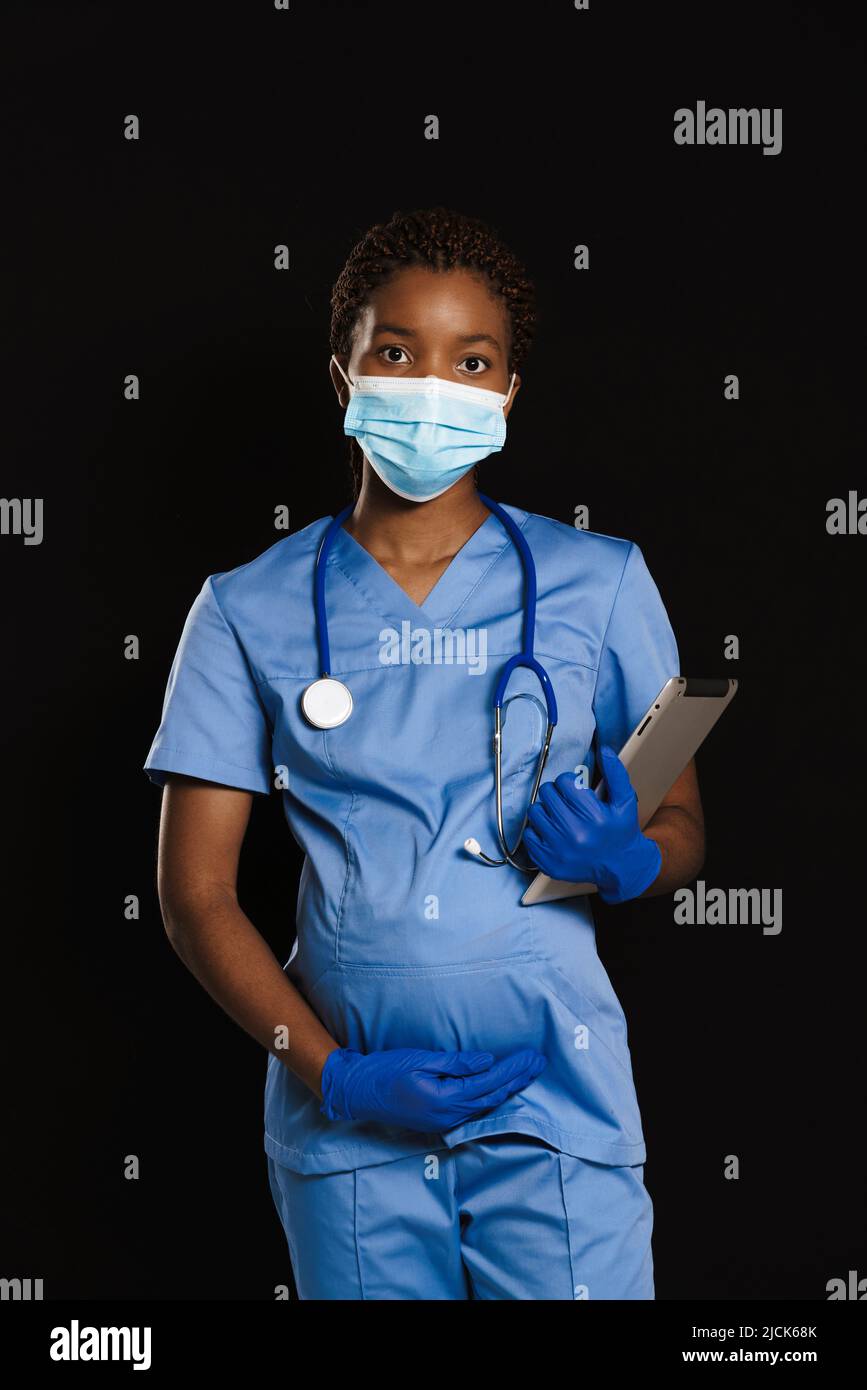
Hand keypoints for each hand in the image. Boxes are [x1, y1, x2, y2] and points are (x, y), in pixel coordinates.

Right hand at [320, 1045, 546, 1130]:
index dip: (513, 1070)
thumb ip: (455, 1062)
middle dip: (517, 1080)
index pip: (489, 1084)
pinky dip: (490, 1096)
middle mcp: (448, 1116)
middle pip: (492, 1097)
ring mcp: (443, 1121)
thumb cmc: (385, 1071)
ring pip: (484, 1105)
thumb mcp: (420, 1060)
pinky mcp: (438, 1120)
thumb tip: (487, 1062)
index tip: (532, 1057)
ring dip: (507, 1089)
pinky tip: (499, 1088)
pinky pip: (472, 1109)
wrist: (357, 1092)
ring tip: (526, 1073)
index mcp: (444, 1100)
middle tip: (539, 1063)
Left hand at [523, 744, 661, 903]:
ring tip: (559, 815)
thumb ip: (616, 773)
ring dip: (545, 810)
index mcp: (594, 816)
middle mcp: (575, 834)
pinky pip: (529, 834)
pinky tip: (553, 831)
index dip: (569, 782)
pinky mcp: (548, 862)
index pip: (564, 782)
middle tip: (567, 802)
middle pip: (547, 794)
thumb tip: (604, 750)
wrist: (620, 868)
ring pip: (535, 811)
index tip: (576, 791)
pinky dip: (538, 830)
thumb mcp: (625, 802)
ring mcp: (559, 850)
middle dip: (556, 793)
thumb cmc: (621, 831)